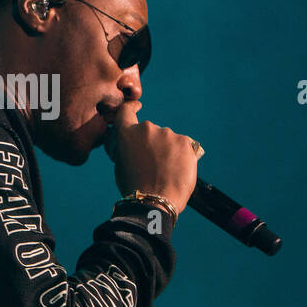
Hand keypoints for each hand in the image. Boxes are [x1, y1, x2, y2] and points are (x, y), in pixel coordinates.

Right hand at [105, 102, 201, 216]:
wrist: (154, 201)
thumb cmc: (134, 187)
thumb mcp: (121, 165)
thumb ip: (129, 149)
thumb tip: (137, 147)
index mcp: (127, 133)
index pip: (127, 111)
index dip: (132, 107)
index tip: (137, 106)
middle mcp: (147, 128)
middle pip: (150, 131)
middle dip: (152, 144)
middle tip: (153, 165)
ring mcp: (167, 134)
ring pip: (168, 140)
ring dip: (168, 151)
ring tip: (166, 172)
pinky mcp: (185, 142)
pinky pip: (183, 147)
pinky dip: (182, 157)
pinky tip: (177, 171)